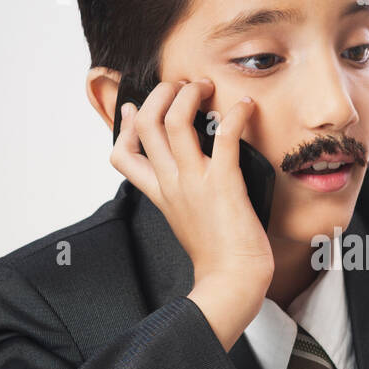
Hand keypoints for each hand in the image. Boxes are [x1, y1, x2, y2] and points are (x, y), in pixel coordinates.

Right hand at [111, 77, 273, 348]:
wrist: (231, 282)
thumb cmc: (218, 257)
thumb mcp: (187, 222)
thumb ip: (181, 198)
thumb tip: (186, 179)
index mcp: (160, 194)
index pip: (122, 155)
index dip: (126, 126)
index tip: (139, 108)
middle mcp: (171, 184)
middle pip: (146, 124)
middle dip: (161, 94)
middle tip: (182, 86)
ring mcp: (194, 182)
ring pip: (174, 120)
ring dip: (189, 95)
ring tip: (206, 86)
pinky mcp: (223, 183)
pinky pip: (224, 135)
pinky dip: (235, 113)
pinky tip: (247, 106)